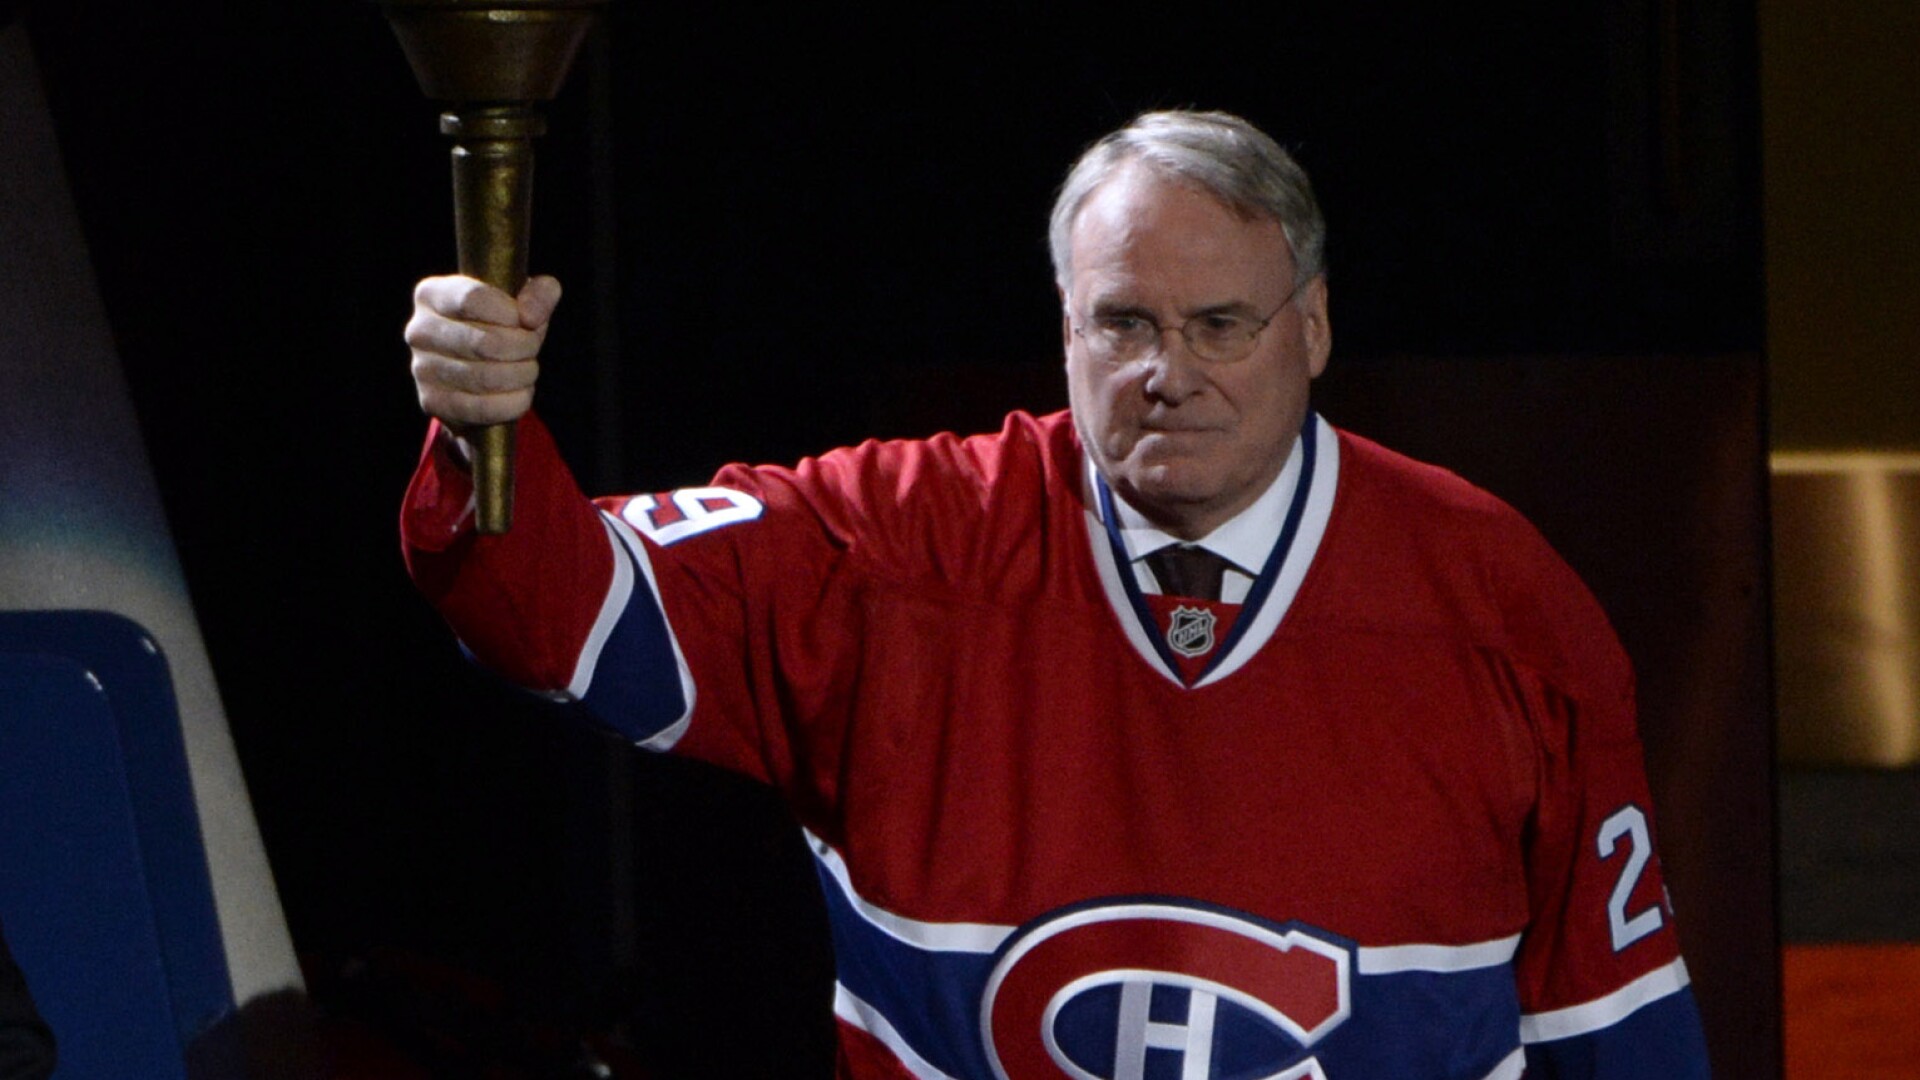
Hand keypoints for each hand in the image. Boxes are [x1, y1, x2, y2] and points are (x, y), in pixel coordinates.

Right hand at [406, 274, 561, 427]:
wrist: (479, 376)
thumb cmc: (502, 327)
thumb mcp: (523, 304)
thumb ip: (539, 295)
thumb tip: (531, 315)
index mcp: (433, 295)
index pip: (472, 300)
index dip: (510, 314)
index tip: (527, 321)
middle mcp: (419, 330)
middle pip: (483, 343)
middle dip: (523, 348)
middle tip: (532, 349)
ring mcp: (422, 368)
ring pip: (486, 378)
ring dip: (522, 375)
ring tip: (527, 370)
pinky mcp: (432, 401)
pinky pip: (483, 408)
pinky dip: (514, 402)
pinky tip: (521, 392)